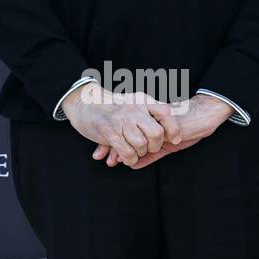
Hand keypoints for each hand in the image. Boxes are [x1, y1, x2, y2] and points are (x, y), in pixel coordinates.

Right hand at [60, 82, 183, 167]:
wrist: (83, 103)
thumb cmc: (109, 105)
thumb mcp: (132, 101)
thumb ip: (148, 109)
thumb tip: (172, 120)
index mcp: (142, 100)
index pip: (165, 112)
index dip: (174, 128)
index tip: (176, 139)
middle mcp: (134, 108)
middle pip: (156, 133)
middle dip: (155, 145)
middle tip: (150, 148)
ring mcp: (121, 120)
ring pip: (142, 145)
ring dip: (140, 153)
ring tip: (134, 152)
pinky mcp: (110, 132)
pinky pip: (127, 153)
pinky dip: (130, 159)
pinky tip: (127, 158)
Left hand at [96, 92, 232, 169]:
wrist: (203, 117)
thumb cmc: (185, 130)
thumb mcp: (165, 146)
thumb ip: (149, 154)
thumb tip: (133, 165)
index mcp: (144, 120)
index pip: (122, 130)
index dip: (111, 142)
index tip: (100, 154)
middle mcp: (145, 116)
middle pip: (122, 130)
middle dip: (111, 144)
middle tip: (101, 157)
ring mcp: (152, 117)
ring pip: (130, 133)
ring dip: (121, 148)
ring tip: (113, 160)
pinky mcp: (160, 122)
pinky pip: (146, 136)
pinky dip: (137, 151)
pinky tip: (131, 161)